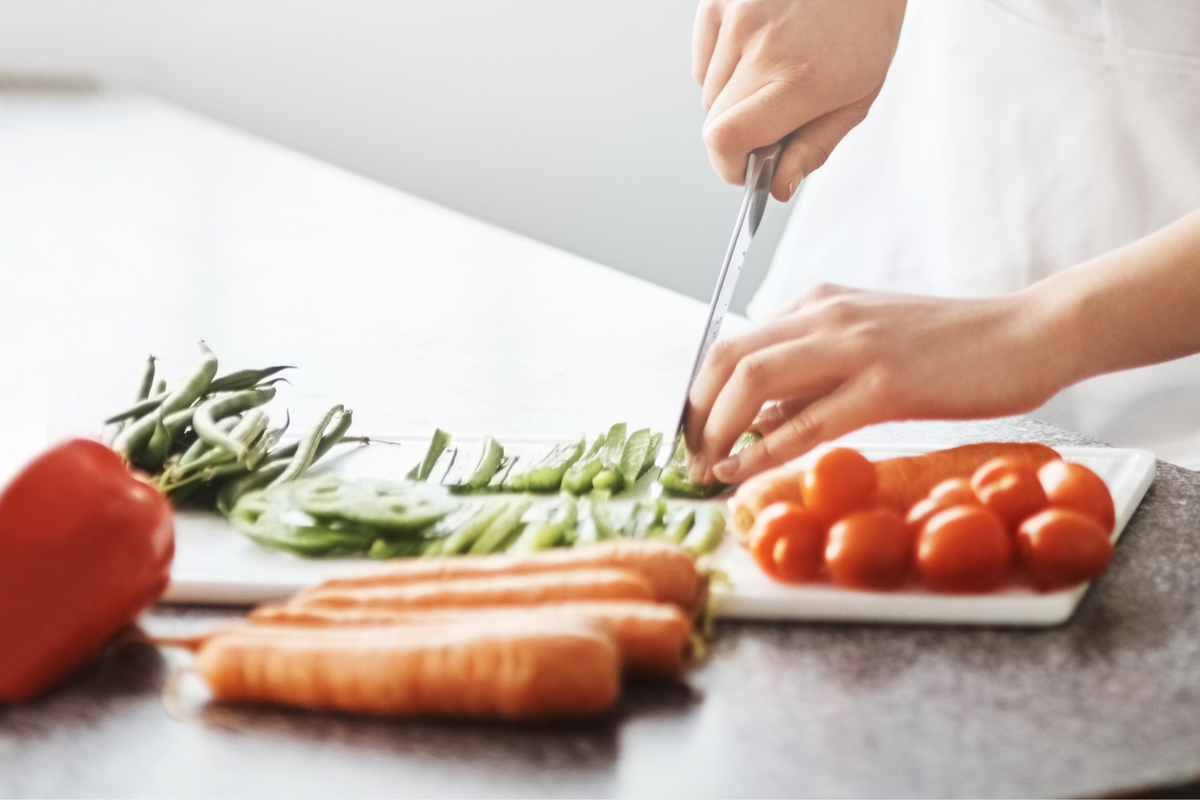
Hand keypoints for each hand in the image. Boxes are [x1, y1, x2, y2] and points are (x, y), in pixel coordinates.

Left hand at [683, 284, 1069, 483]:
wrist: (1030, 333)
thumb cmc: (952, 347)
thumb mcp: (866, 348)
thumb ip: (812, 378)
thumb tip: (756, 419)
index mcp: (817, 303)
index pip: (731, 344)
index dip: (697, 393)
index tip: (687, 434)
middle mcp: (825, 315)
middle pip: (726, 358)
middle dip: (694, 413)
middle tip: (686, 458)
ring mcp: (855, 345)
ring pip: (754, 381)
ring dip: (717, 431)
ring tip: (705, 470)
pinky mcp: (887, 383)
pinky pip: (808, 421)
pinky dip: (764, 450)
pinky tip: (741, 473)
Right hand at [692, 0, 905, 199]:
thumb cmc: (864, 27)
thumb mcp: (858, 97)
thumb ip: (814, 148)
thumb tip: (777, 189)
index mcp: (802, 80)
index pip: (727, 141)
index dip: (728, 167)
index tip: (745, 170)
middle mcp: (763, 47)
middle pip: (713, 124)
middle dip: (736, 137)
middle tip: (769, 122)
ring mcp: (737, 19)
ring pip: (709, 94)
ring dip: (732, 100)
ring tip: (770, 74)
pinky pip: (703, 61)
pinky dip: (721, 68)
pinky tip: (754, 51)